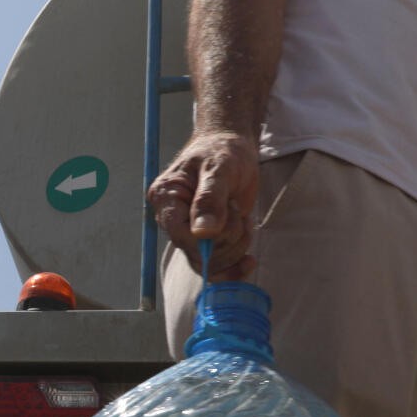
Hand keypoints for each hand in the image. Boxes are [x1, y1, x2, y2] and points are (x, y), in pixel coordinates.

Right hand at [147, 130, 258, 279]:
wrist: (233, 148)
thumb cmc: (224, 151)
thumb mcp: (219, 168)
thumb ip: (211, 198)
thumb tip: (203, 233)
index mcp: (166, 198)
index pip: (180, 236)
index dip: (208, 240)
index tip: (230, 218)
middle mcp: (172, 219)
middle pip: (196, 255)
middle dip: (228, 240)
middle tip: (238, 210)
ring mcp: (190, 232)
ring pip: (210, 263)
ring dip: (236, 247)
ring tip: (245, 218)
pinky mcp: (208, 240)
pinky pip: (217, 267)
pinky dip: (236, 268)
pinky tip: (250, 260)